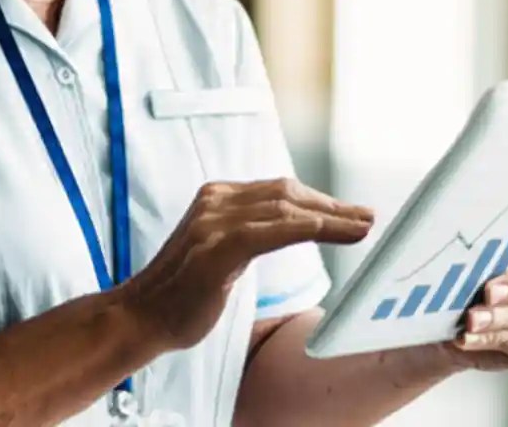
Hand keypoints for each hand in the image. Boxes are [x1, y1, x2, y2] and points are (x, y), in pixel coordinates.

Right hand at [117, 178, 373, 350]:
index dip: (321, 200)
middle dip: (333, 205)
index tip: (352, 213)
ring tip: (362, 227)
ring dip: (331, 217)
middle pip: (288, 193)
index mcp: (217, 198)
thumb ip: (250, 233)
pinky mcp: (214, 249)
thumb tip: (293, 227)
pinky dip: (303, 227)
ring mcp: (213, 222)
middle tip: (368, 217)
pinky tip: (330, 230)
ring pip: (285, 209)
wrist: (140, 317)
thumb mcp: (220, 252)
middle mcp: (216, 201)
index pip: (280, 190)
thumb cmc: (182, 293)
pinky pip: (268, 232)